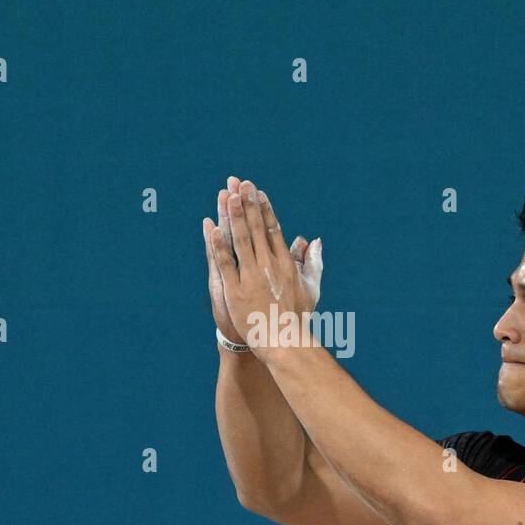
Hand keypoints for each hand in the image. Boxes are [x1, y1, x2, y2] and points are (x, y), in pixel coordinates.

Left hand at [203, 179, 321, 360]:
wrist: (285, 341)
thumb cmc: (298, 317)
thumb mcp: (310, 286)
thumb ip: (312, 261)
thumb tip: (314, 240)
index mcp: (285, 264)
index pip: (273, 229)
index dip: (264, 208)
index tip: (258, 191)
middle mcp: (269, 266)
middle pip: (256, 228)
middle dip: (248, 203)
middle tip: (240, 182)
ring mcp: (251, 277)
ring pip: (240, 240)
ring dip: (233, 215)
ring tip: (227, 195)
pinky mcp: (235, 290)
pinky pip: (224, 262)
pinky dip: (218, 244)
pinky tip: (211, 227)